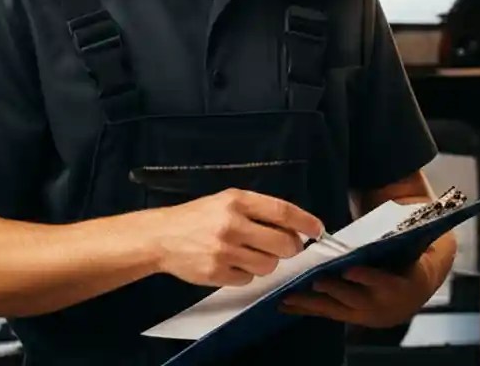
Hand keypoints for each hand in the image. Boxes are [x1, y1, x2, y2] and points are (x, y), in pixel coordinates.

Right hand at [150, 188, 323, 287]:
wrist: (161, 237)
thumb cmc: (198, 217)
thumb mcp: (226, 201)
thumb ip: (258, 211)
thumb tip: (296, 229)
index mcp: (237, 201)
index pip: (283, 212)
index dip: (305, 222)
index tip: (318, 230)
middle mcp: (232, 224)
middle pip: (283, 243)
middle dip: (291, 247)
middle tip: (287, 247)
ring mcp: (224, 251)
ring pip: (269, 264)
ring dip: (267, 262)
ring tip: (250, 253)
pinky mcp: (216, 273)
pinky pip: (248, 278)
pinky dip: (246, 273)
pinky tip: (232, 263)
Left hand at [279, 242, 446, 327]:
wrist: (415, 291)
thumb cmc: (409, 259)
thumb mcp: (411, 248)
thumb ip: (397, 239)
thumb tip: (387, 214)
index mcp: (402, 286)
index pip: (384, 282)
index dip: (367, 278)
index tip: (350, 270)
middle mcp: (384, 306)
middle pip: (356, 299)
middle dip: (334, 290)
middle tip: (314, 281)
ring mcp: (366, 315)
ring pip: (337, 309)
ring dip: (312, 303)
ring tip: (289, 295)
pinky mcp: (352, 318)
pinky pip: (327, 314)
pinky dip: (306, 309)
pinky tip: (285, 305)